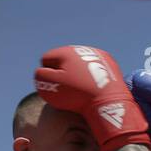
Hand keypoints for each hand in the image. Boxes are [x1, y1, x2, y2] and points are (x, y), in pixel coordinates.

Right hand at [34, 45, 150, 150]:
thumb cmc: (77, 96)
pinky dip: (92, 75)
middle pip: (64, 60)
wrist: (109, 102)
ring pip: (80, 63)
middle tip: (70, 89)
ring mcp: (97, 54)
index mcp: (65, 51)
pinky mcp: (110, 63)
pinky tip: (94, 86)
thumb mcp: (50, 88)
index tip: (58, 87)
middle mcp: (81, 48)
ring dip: (78, 73)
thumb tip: (43, 70)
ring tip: (82, 88)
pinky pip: (95, 67)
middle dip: (63, 72)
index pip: (46, 60)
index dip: (48, 75)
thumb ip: (40, 76)